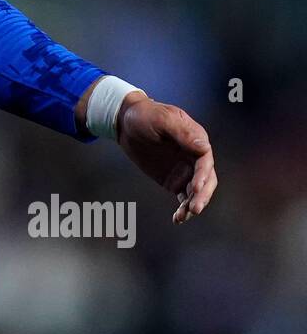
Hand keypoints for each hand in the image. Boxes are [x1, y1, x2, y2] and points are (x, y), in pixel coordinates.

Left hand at [114, 93, 216, 223]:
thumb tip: (204, 147)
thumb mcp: (162, 119)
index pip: (205, 160)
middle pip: (206, 179)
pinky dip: (183, 208)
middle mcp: (194, 156)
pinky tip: (178, 218)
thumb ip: (182, 132)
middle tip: (194, 208)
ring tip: (183, 216)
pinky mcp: (174, 180)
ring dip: (193, 205)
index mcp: (196, 139)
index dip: (203, 175)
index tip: (195, 188)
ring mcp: (185, 170)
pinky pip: (182, 197)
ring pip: (196, 192)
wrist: (126, 122)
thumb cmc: (146, 115)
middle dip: (202, 195)